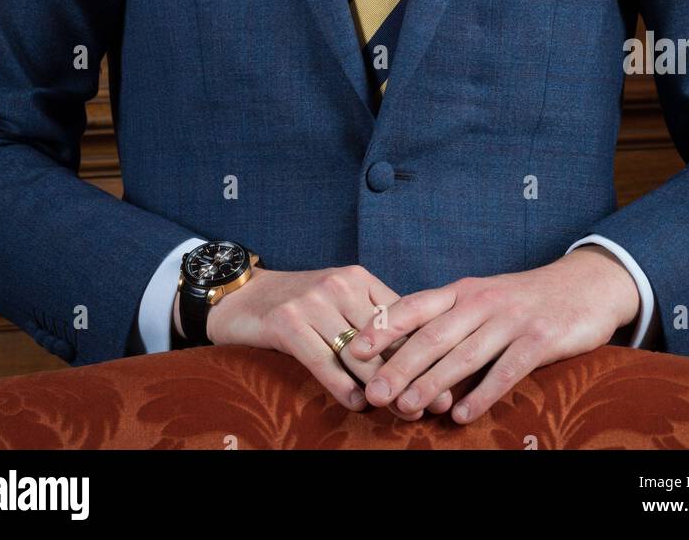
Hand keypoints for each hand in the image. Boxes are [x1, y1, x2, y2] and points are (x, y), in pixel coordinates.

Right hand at [199, 264, 454, 419]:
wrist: (242, 295)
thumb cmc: (299, 303)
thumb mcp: (339, 300)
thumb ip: (372, 320)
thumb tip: (418, 357)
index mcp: (358, 278)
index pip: (401, 317)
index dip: (424, 352)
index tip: (446, 382)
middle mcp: (339, 285)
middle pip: (383, 339)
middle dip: (408, 375)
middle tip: (429, 405)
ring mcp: (312, 302)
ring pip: (357, 355)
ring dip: (381, 388)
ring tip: (401, 411)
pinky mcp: (287, 323)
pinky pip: (323, 362)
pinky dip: (343, 387)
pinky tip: (358, 405)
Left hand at [348, 246, 640, 424]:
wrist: (586, 284)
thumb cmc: (523, 299)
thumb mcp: (483, 300)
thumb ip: (450, 321)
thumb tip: (405, 357)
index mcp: (463, 290)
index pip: (416, 306)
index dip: (385, 328)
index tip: (356, 350)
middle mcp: (482, 300)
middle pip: (434, 335)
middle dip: (400, 366)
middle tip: (374, 394)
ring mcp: (511, 318)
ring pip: (464, 354)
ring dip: (433, 384)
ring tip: (407, 409)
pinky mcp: (540, 338)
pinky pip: (506, 370)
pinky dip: (481, 394)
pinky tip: (461, 414)